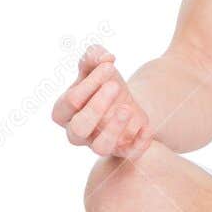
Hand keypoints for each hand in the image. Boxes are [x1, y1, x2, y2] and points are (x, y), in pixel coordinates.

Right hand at [51, 44, 154, 158]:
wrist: (126, 101)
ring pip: (100, 147)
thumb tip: (104, 57)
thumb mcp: (97, 65)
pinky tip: (147, 126)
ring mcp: (100, 143)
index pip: (69, 102)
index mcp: (65, 111)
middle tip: (114, 85)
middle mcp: (78, 132)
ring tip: (127, 108)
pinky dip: (140, 143)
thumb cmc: (104, 82)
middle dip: (95, 107)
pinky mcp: (123, 150)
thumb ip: (94, 56)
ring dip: (113, 128)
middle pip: (78, 128)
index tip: (110, 65)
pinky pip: (130, 155)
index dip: (89, 83)